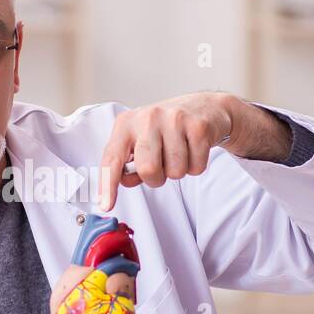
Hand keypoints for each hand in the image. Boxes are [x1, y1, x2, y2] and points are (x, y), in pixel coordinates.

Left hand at [98, 92, 291, 211]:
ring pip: (175, 173)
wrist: (208, 107)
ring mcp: (174, 119)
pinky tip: (197, 149)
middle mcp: (148, 118)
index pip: (112, 159)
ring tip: (183, 153)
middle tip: (165, 167)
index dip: (108, 185)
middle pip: (148, 173)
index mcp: (127, 124)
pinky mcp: (200, 125)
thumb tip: (120, 183)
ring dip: (181, 171)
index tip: (105, 206)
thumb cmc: (167, 131)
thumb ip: (128, 165)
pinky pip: (196, 168)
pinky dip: (198, 166)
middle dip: (158, 179)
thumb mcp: (144, 142)